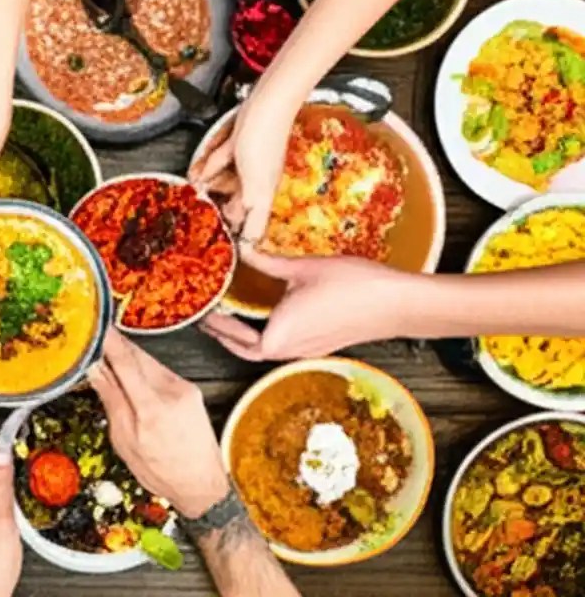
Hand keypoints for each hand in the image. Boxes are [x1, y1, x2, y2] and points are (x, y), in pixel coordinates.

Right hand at [88, 329, 228, 517]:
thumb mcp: (125, 441)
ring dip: (126, 357)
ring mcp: (184, 388)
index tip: (92, 326)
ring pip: (147, 360)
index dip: (106, 339)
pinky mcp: (189, 389)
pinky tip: (130, 377)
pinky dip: (140, 369)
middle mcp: (172, 391)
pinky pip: (158, 370)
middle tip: (92, 339)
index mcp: (151, 407)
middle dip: (113, 345)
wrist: (203, 484)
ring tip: (106, 360)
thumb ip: (111, 400)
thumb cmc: (163, 472)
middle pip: (136, 354)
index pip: (124, 360)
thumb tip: (94, 370)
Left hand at [187, 95, 291, 240]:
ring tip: (196, 198)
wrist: (267, 105)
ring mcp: (247, 162)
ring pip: (227, 183)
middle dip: (221, 213)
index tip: (226, 247)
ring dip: (211, 189)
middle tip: (203, 225)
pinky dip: (209, 168)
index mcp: (263, 193)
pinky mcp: (238, 144)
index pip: (253, 223)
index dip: (241, 236)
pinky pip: (221, 162)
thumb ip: (254, 213)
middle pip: (237, 204)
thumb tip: (252, 239)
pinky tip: (197, 174)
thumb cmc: (264, 141)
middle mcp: (256, 180)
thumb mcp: (258, 185)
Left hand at [198, 246, 417, 361]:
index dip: (216, 326)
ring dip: (245, 335)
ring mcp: (307, 351)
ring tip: (232, 314)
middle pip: (246, 350)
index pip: (234, 338)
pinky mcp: (321, 345)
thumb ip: (267, 263)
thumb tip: (244, 248)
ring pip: (265, 350)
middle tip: (211, 315)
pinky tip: (267, 315)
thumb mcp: (302, 269)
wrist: (397, 304)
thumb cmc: (353, 287)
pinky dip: (266, 334)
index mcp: (278, 336)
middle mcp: (289, 350)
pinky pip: (283, 345)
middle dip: (225, 334)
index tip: (203, 311)